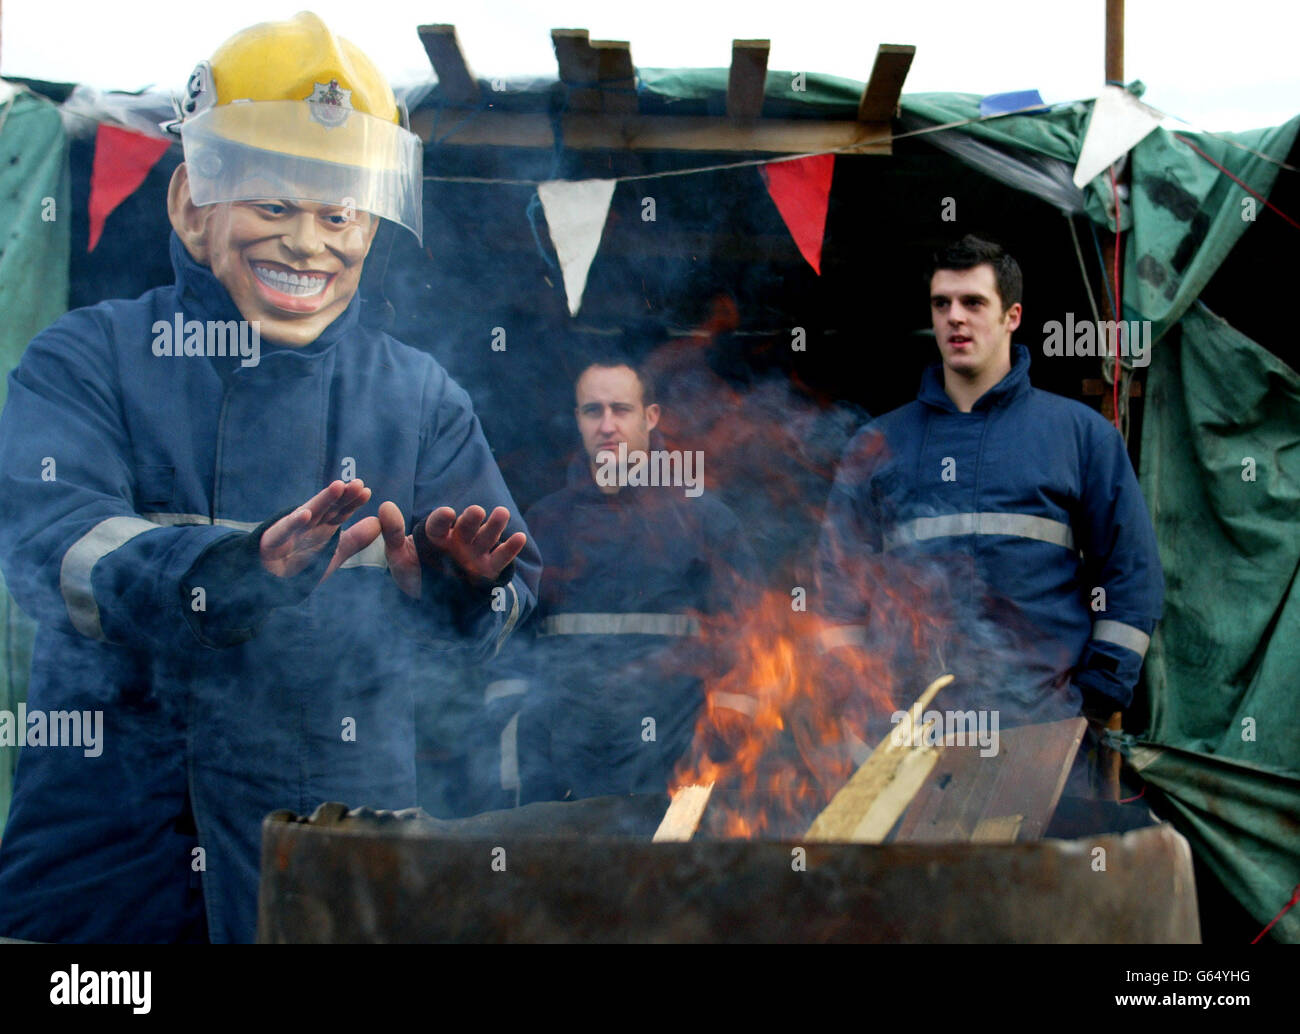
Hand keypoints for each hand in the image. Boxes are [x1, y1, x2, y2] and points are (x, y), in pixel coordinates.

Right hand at [260, 480, 379, 581]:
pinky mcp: (273, 539)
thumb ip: (355, 541)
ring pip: (309, 512)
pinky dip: (294, 522)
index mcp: (323, 527)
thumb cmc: (301, 564)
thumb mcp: (333, 554)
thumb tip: (378, 523)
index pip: (341, 512)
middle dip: (342, 495)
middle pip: (328, 508)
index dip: (353, 502)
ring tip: (338, 487)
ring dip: (323, 500)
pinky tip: (306, 514)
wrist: (270, 582)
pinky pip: (285, 530)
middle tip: (357, 484)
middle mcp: (309, 524)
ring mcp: (291, 530)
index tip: (366, 491)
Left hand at [372, 501, 526, 599]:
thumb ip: (392, 533)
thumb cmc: (412, 575)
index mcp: (436, 534)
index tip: (446, 513)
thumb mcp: (398, 556)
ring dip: (495, 525)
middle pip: (467, 526)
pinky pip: (501, 558)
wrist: (427, 603)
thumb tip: (384, 506)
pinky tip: (519, 538)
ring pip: (486, 537)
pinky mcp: (488, 569)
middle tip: (476, 511)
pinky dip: (511, 548)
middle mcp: (458, 539)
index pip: (439, 523)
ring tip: (501, 513)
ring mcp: (474, 553)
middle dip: (472, 519)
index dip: (442, 518)